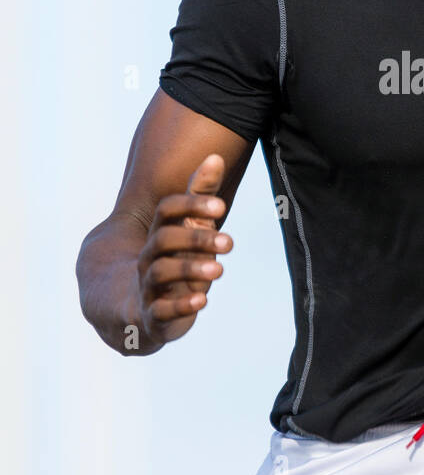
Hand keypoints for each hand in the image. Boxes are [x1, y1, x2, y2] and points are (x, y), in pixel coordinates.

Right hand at [136, 153, 232, 344]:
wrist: (141, 314)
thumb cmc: (174, 264)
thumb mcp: (190, 232)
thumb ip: (200, 197)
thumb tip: (215, 156)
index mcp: (160, 235)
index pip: (166, 211)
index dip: (190, 205)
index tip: (221, 207)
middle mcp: (150, 258)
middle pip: (162, 240)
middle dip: (196, 239)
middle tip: (230, 243)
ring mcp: (148, 288)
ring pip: (160, 273)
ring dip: (190, 270)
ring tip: (220, 270)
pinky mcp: (153, 318)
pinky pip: (160, 311)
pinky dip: (180, 307)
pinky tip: (202, 302)